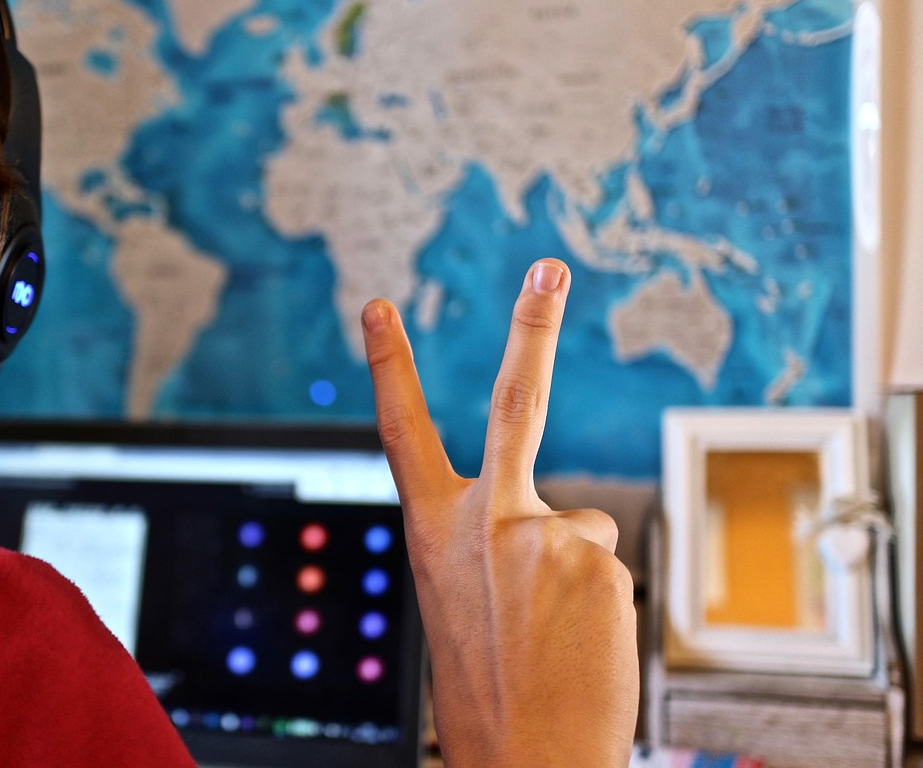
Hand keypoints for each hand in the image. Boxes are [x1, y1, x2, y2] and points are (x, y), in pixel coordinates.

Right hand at [361, 259, 638, 766]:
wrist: (523, 757)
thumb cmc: (487, 688)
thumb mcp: (463, 601)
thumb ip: (496, 542)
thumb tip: (573, 520)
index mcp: (432, 530)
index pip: (402, 432)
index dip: (389, 367)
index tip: (378, 308)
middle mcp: (483, 520)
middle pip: (516, 402)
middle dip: (532, 327)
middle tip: (550, 268)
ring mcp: (543, 534)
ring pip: (579, 532)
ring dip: (573, 581)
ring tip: (552, 638)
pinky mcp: (596, 559)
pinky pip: (607, 569)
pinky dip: (599, 606)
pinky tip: (578, 645)